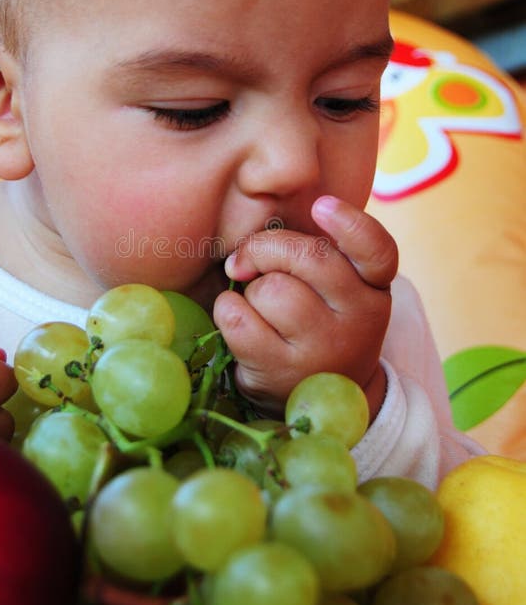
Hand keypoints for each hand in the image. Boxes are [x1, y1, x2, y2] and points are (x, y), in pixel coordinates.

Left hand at [213, 196, 397, 418]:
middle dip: (266, 248)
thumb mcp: (339, 292)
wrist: (320, 398)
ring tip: (259, 304)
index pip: (377, 251)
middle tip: (250, 259)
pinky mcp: (282, 372)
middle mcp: (358, 319)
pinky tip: (239, 319)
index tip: (321, 206)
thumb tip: (249, 248)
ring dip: (250, 288)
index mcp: (374, 289)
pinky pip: (239, 318)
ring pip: (270, 289)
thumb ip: (317, 256)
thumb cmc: (321, 323)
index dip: (350, 224)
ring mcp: (322, 350)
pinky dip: (228, 310)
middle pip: (307, 258)